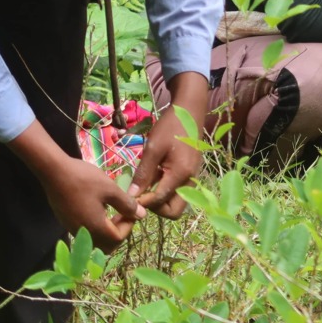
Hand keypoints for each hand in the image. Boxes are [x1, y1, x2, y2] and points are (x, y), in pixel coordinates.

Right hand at [40, 155, 143, 251]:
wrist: (54, 172)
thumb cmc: (84, 179)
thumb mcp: (111, 189)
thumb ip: (127, 205)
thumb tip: (141, 215)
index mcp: (95, 228)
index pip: (118, 239)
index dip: (129, 226)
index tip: (133, 210)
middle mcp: (83, 233)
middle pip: (106, 246)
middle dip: (119, 232)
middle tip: (124, 214)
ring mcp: (73, 229)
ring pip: (96, 241)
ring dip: (107, 231)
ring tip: (113, 211)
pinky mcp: (67, 222)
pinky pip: (86, 233)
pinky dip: (97, 227)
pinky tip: (99, 209)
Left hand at [130, 72, 206, 218]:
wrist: (190, 111)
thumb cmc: (171, 126)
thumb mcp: (153, 148)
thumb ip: (143, 173)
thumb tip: (132, 195)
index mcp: (181, 173)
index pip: (160, 200)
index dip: (143, 202)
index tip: (129, 197)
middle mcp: (190, 180)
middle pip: (174, 211)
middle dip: (156, 209)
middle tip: (141, 196)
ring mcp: (192, 178)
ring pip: (177, 203)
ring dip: (161, 201)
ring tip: (147, 186)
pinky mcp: (191, 174)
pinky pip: (179, 192)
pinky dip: (166, 192)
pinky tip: (155, 177)